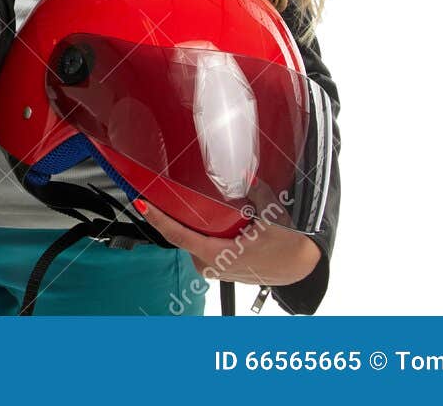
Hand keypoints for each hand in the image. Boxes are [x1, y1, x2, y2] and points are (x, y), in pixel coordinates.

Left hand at [134, 198, 320, 286]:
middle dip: (173, 216)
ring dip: (191, 225)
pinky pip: (203, 246)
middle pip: (182, 236)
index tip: (140, 203)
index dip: (156, 218)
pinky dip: (202, 232)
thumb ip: (256, 193)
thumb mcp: (272, 217)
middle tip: (162, 194)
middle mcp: (211, 265)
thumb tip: (243, 173)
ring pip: (192, 242)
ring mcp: (215, 268)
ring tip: (189, 204)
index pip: (177, 235)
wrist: (302, 268)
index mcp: (217, 254)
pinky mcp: (221, 268)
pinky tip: (209, 219)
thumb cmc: (288, 248)